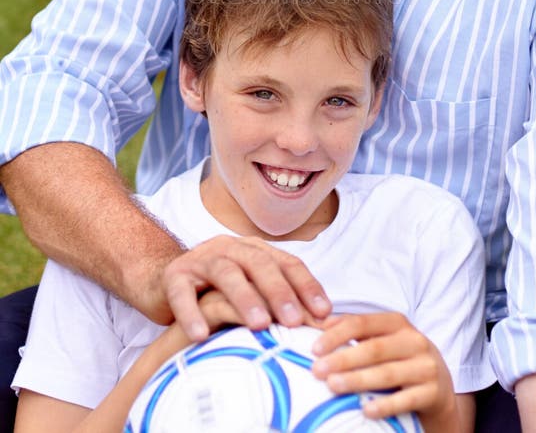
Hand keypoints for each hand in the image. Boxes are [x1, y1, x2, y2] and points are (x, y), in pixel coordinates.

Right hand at [162, 234, 330, 340]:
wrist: (162, 281)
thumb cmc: (213, 295)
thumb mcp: (248, 293)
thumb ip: (275, 303)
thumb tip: (320, 328)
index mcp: (254, 250)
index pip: (286, 263)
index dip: (306, 285)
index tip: (324, 313)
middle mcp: (230, 248)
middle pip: (259, 263)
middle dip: (280, 291)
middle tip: (295, 321)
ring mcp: (201, 259)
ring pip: (226, 272)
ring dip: (245, 297)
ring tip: (260, 325)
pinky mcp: (173, 276)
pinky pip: (182, 293)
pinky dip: (191, 313)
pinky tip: (200, 335)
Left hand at [311, 313, 458, 431]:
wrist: (439, 387)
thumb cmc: (400, 359)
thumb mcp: (383, 339)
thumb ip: (355, 330)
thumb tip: (322, 324)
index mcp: (398, 323)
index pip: (363, 323)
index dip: (337, 334)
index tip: (314, 349)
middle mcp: (414, 341)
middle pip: (374, 348)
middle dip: (343, 359)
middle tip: (317, 370)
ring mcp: (426, 367)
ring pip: (388, 373)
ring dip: (358, 380)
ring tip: (333, 386)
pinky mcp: (434, 392)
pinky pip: (406, 399)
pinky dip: (385, 405)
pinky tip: (365, 409)